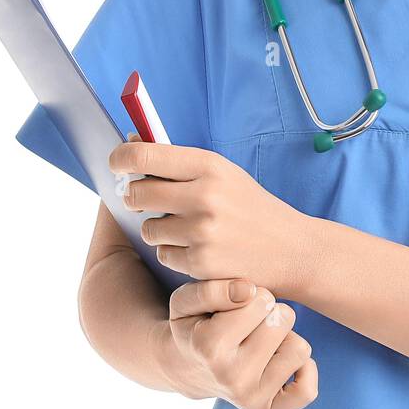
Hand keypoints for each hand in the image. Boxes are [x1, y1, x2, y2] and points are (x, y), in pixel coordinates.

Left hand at [108, 138, 311, 295]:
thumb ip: (181, 164)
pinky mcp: (200, 263)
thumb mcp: (225, 174)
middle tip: (144, 199)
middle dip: (135, 197)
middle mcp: (205, 196)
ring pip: (148, 228)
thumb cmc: (252, 208)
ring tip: (188, 228)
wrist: (292, 249)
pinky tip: (200, 249)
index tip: (116, 162)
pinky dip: (175, 253)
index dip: (121, 157)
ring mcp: (202, 232)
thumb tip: (131, 144)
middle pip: (137, 192)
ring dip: (159, 229)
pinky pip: (163, 254)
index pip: (144, 154)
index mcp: (210, 166)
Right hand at [156, 277, 317, 408]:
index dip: (254, 295)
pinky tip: (278, 362)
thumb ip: (214, 288)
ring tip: (260, 342)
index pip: (263, 299)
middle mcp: (231, 378)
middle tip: (248, 325)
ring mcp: (249, 399)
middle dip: (270, 314)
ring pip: (300, 349)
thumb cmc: (194, 324)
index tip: (236, 307)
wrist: (187, 368)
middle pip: (284, 319)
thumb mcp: (188, 299)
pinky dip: (302, 372)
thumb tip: (248, 291)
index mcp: (210, 346)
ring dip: (285, 339)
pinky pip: (307, 390)